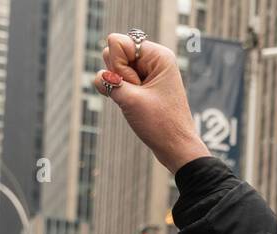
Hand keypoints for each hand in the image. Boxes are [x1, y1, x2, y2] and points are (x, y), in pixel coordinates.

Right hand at [96, 35, 210, 173]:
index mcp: (158, 55)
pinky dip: (118, 92)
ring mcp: (146, 73)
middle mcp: (153, 59)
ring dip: (119, 86)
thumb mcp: (130, 100)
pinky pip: (118, 80)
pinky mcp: (141, 85)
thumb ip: (109, 82)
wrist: (176, 148)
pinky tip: (132, 105)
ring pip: (113, 67)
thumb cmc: (161, 125)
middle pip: (113, 52)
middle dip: (118, 74)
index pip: (117, 41)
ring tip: (138, 101)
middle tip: (138, 95)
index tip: (137, 86)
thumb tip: (99, 77)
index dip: (118, 65)